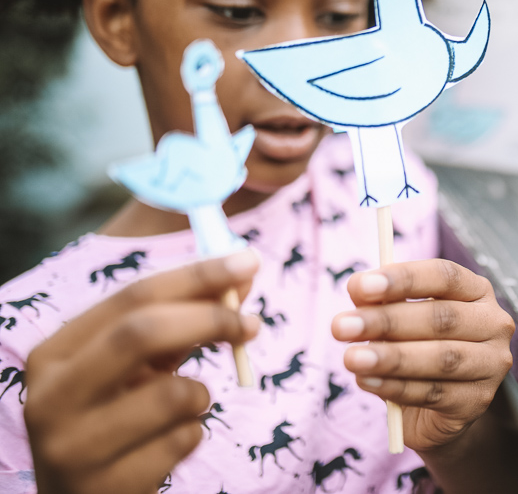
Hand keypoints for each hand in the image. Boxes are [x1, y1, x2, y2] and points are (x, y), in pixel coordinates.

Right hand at [24, 251, 260, 493]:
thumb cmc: (119, 418)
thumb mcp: (137, 367)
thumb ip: (182, 319)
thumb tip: (243, 273)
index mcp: (54, 355)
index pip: (132, 297)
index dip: (196, 275)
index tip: (248, 261)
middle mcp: (51, 398)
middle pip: (141, 334)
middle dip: (209, 320)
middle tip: (252, 323)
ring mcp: (73, 447)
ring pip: (173, 394)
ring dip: (200, 395)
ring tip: (182, 409)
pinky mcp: (107, 487)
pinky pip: (183, 441)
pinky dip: (192, 435)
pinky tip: (165, 447)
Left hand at [331, 259, 514, 452]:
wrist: (436, 405)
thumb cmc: (417, 346)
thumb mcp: (399, 318)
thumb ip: (380, 301)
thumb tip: (357, 287)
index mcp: (476, 291)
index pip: (444, 275)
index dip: (402, 279)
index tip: (359, 286)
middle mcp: (493, 323)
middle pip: (442, 318)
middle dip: (387, 321)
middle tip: (342, 326)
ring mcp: (491, 364)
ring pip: (441, 358)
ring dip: (391, 358)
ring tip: (351, 358)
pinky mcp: (477, 401)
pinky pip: (434, 393)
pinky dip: (396, 387)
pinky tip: (368, 381)